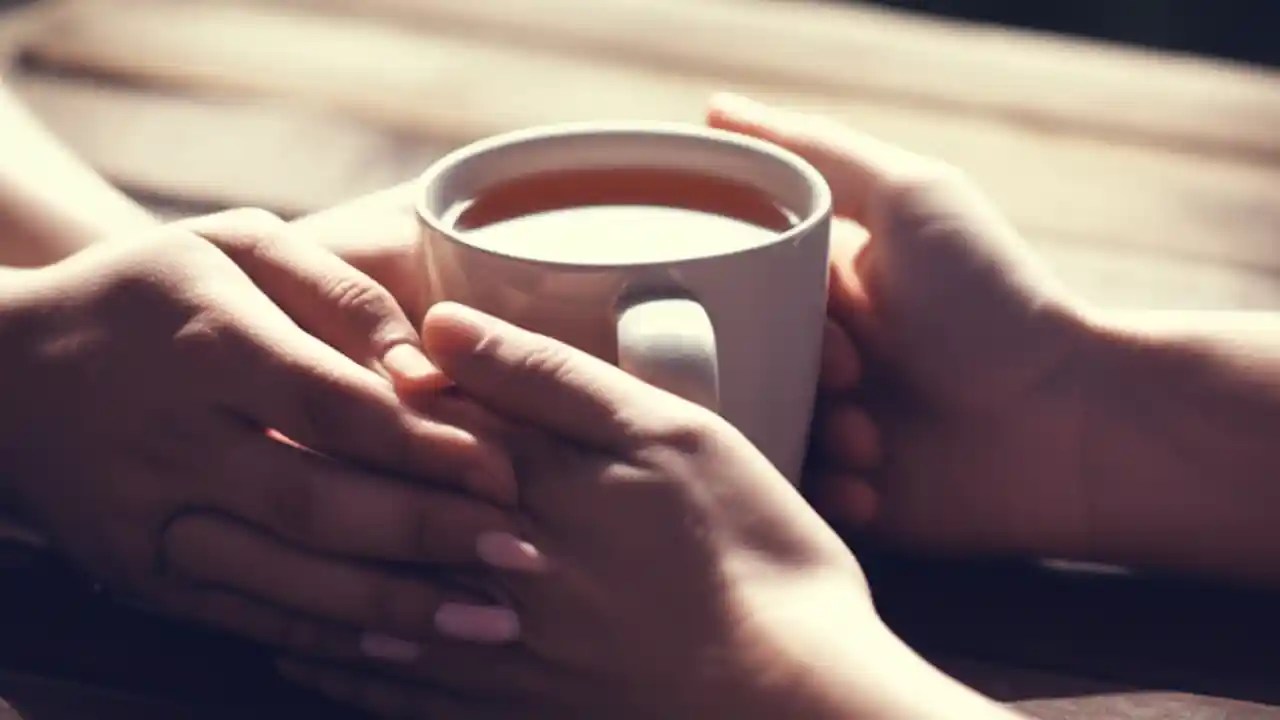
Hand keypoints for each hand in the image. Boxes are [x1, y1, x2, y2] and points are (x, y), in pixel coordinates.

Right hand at [0, 209, 517, 640]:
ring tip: (492, 624)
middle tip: (529, 560)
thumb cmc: (155, 292)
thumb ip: (341, 293)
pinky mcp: (139, 569)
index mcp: (209, 343)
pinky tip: (402, 644)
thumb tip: (426, 370)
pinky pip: (242, 612)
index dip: (428, 447)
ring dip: (394, 606)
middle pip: (317, 500)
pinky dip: (325, 634)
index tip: (510, 474)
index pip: (336, 406)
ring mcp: (150, 515)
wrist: (8, 367)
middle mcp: (174, 437)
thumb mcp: (240, 247)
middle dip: (430, 536)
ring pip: (284, 574)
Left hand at [250, 303, 1017, 719]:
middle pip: (376, 508)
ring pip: (369, 599)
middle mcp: (492, 560)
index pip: (414, 425)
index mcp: (527, 481)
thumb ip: (555, 379)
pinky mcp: (516, 706)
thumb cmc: (751, 549)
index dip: (352, 392)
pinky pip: (404, 690)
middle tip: (241, 448)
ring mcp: (498, 644)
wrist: (795, 698)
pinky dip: (347, 669)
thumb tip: (445, 326)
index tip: (297, 369)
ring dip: (298, 574)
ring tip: (237, 552)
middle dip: (302, 477)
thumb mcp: (674, 436)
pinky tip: (310, 653)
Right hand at [708, 95, 1094, 558]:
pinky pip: (800, 500)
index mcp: (829, 288)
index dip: (766, 308)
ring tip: (871, 443)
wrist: (1074, 420)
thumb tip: (718, 108)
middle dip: (789, 381)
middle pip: (744, 367)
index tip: (829, 324)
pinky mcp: (858, 494)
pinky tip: (873, 487)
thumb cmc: (993, 300)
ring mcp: (841, 425)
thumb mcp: (909, 196)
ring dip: (808, 441)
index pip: (743, 292)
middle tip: (855, 383)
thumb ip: (817, 153)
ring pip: (764, 436)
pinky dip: (827, 496)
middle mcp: (828, 354)